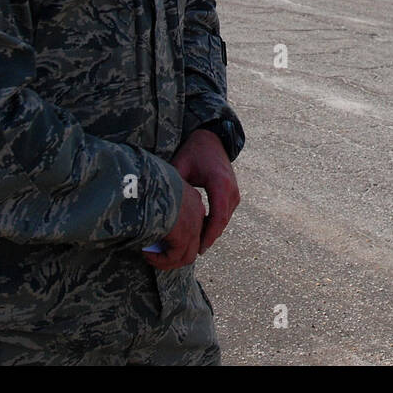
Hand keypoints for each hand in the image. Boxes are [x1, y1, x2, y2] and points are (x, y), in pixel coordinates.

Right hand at [145, 183, 204, 269]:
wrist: (144, 182)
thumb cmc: (145, 183)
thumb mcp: (158, 190)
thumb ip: (162, 204)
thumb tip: (156, 222)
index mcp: (192, 198)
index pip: (194, 225)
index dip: (179, 238)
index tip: (162, 242)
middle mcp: (196, 211)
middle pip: (193, 242)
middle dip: (175, 254)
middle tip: (156, 255)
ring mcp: (193, 224)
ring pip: (186, 255)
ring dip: (167, 261)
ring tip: (150, 257)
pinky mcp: (185, 235)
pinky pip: (175, 257)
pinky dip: (160, 261)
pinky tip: (146, 254)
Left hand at [170, 127, 240, 253]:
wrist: (211, 139)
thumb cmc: (195, 151)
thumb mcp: (180, 166)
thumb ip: (174, 186)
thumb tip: (159, 205)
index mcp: (221, 185)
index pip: (217, 218)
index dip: (208, 236)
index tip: (198, 250)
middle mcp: (232, 190)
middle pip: (221, 223)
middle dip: (206, 238)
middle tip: (189, 253)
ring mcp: (234, 193)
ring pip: (223, 220)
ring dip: (209, 232)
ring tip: (191, 245)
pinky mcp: (232, 194)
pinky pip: (223, 214)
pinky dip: (212, 224)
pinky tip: (197, 231)